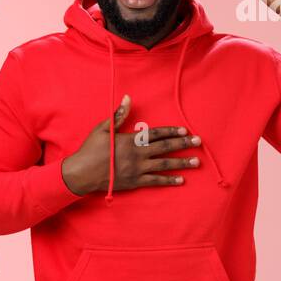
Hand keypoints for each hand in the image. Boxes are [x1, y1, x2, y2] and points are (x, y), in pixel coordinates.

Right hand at [61, 94, 202, 195]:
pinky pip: (156, 181)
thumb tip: (127, 98)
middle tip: (198, 142)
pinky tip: (181, 180)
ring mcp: (137, 169)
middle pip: (165, 148)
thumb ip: (118, 115)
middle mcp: (137, 154)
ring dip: (182, 163)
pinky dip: (169, 180)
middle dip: (183, 144)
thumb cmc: (90, 149)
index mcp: (130, 140)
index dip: (171, 132)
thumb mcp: (102, 129)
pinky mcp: (135, 182)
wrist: (81, 173)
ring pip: (164, 165)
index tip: (185, 131)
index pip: (156, 134)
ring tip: (196, 162)